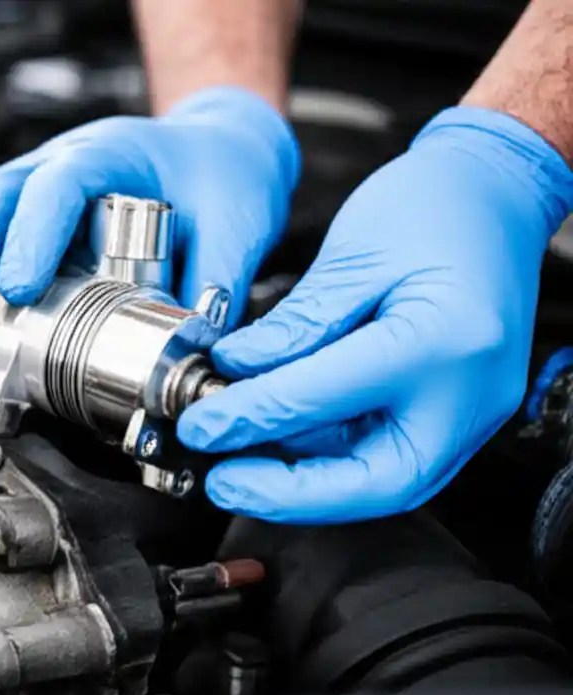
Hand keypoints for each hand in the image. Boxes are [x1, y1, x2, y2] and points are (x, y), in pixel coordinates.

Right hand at [0, 87, 299, 343]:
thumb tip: (193, 343)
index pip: (56, 185)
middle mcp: (61, 162)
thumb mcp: (238, 222)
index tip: (19, 289)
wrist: (217, 157)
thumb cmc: (222, 178)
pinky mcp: (26, 219)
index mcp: (111, 154)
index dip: (31, 235)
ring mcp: (36, 187)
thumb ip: (218, 280)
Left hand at [178, 107, 572, 523]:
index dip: (251, 418)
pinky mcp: (459, 415)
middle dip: (290, 495)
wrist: (500, 193)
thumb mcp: (352, 257)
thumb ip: (293, 326)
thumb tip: (233, 373)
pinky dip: (332, 460)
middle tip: (223, 483)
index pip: (326, 400)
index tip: (200, 427)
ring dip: (305, 481)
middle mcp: (469, 392)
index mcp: (441, 340)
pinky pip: (390, 455)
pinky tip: (280, 444)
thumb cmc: (437, 207)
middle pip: (376, 482)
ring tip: (237, 459)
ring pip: (382, 479)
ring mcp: (472, 410)